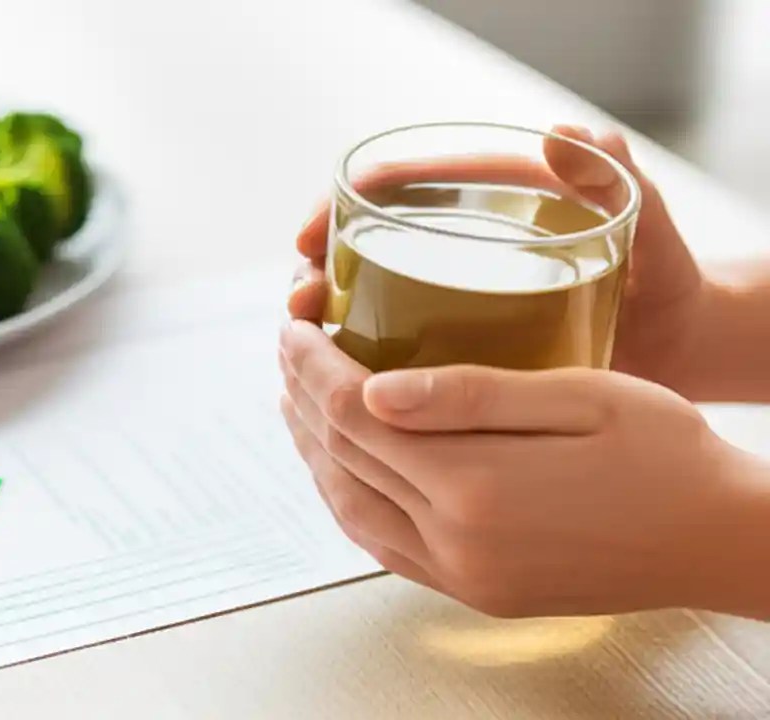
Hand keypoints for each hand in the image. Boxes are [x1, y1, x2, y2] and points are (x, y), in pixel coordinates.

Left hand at [278, 320, 769, 617]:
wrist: (720, 541)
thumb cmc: (667, 454)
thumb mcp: (582, 398)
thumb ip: (473, 394)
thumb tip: (372, 389)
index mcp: (476, 485)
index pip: (355, 414)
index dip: (313, 364)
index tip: (294, 322)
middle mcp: (456, 541)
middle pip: (342, 458)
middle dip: (302, 397)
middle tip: (286, 349)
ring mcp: (462, 575)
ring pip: (350, 508)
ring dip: (312, 452)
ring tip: (295, 402)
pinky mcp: (475, 592)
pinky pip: (382, 545)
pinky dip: (347, 499)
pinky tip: (342, 467)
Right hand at [289, 126, 706, 392]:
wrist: (682, 347)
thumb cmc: (667, 278)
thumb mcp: (646, 226)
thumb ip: (617, 178)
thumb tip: (564, 131)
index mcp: (486, 202)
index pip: (395, 186)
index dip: (339, 204)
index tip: (308, 235)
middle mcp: (456, 248)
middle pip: (364, 249)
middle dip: (316, 273)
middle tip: (300, 306)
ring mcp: (449, 302)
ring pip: (365, 305)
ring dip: (322, 324)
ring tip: (302, 349)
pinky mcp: (453, 353)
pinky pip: (388, 356)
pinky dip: (352, 369)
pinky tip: (330, 394)